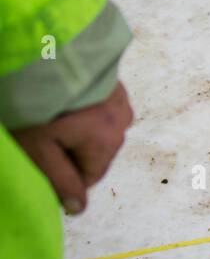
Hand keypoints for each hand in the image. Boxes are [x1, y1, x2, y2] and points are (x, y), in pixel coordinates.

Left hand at [12, 82, 133, 214]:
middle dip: (69, 148)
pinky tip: (64, 99)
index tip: (38, 156)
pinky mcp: (115, 84)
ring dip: (77, 128)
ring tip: (51, 112)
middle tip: (40, 131)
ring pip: (98, 130)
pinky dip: (85, 109)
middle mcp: (122, 124)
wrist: (45, 50)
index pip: (87, 177)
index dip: (60, 173)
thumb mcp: (39, 149)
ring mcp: (121, 101)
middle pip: (95, 153)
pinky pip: (102, 109)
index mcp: (106, 143)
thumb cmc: (39, 103)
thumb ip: (60, 180)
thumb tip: (78, 209)